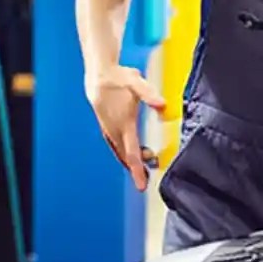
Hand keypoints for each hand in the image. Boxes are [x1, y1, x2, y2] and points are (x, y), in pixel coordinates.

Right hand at [85, 66, 165, 191]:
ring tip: (144, 166)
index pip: (132, 153)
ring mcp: (109, 129)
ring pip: (120, 152)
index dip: (138, 171)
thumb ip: (149, 95)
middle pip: (127, 157)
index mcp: (124, 124)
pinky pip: (116, 146)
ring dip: (131, 161)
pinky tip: (129, 153)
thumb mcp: (136, 83)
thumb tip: (163, 105)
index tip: (142, 185)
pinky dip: (124, 153)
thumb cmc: (118, 78)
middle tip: (148, 176)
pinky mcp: (107, 126)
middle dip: (137, 168)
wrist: (99, 75)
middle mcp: (115, 130)